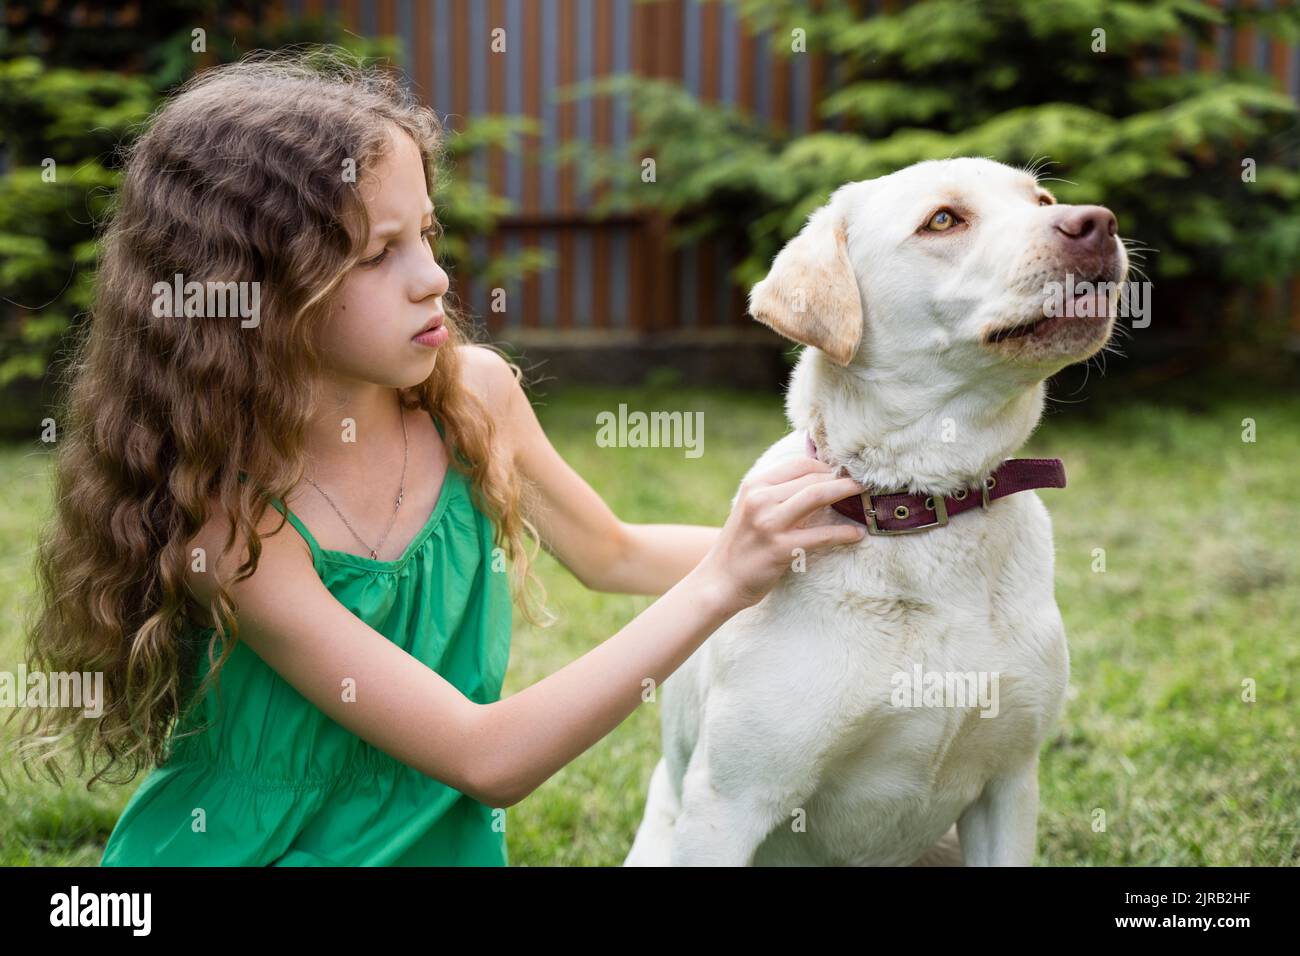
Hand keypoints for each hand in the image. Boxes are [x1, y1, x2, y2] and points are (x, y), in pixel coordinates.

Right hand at [696, 455, 866, 612]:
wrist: (720, 580)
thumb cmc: (742, 544)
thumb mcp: (753, 508)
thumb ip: (778, 492)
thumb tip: (819, 479)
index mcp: (754, 484)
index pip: (800, 464)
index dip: (827, 467)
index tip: (845, 473)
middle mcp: (760, 498)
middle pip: (811, 477)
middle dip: (841, 479)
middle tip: (863, 483)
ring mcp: (769, 523)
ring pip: (817, 496)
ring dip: (846, 493)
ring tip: (866, 497)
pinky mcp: (780, 548)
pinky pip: (820, 536)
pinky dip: (843, 534)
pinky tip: (857, 535)